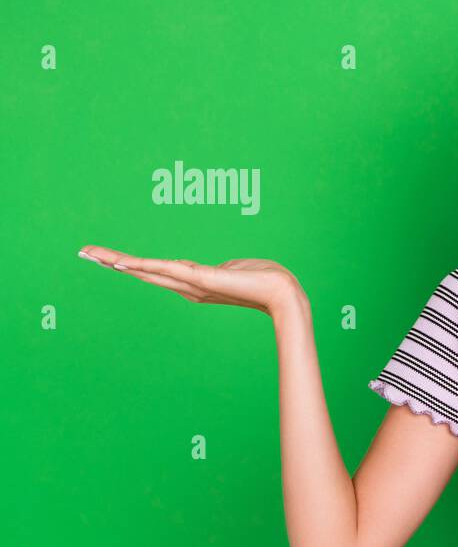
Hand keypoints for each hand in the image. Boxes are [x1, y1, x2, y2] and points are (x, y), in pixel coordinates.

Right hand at [77, 245, 303, 317]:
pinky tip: (124, 263)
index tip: (109, 258)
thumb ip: (225, 270)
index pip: (157, 272)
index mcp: (196, 283)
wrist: (283, 293)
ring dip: (120, 261)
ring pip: (150, 271)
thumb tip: (225, 270)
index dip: (132, 265)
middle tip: (85, 253)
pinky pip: (168, 270)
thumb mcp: (238, 270)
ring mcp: (194, 284)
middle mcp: (189, 287)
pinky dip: (145, 266)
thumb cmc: (266, 280)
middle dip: (114, 262)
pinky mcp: (202, 279)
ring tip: (94, 254)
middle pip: (144, 273)